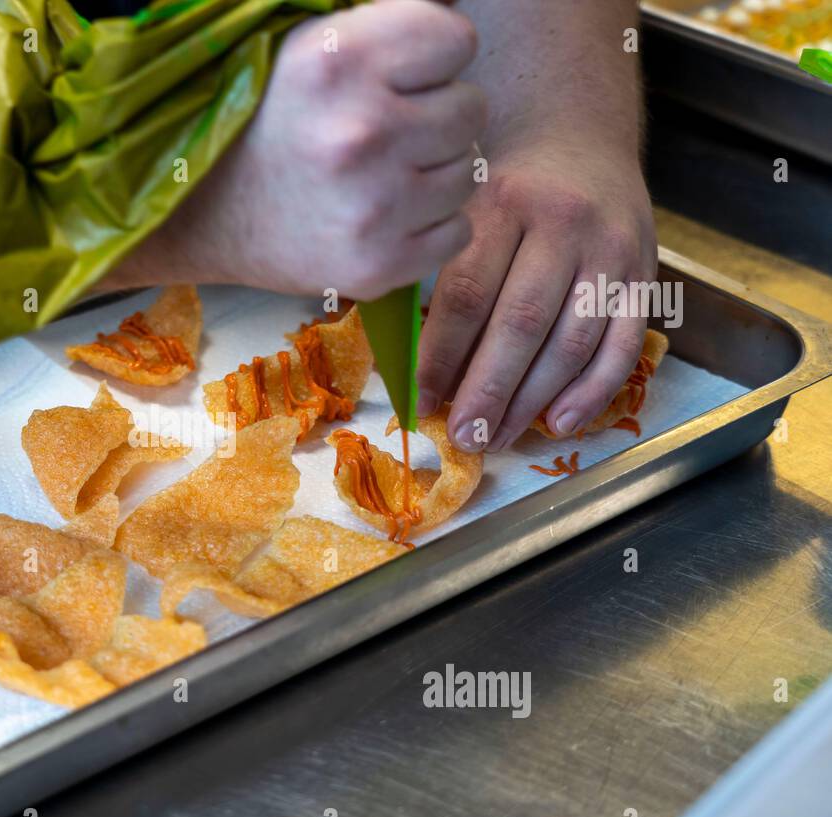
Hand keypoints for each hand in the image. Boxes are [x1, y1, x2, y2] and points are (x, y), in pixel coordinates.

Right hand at [114, 0, 485, 298]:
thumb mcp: (307, 48)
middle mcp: (361, 132)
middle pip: (471, 107)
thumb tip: (457, 15)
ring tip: (379, 174)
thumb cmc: (263, 123)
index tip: (398, 77)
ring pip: (466, 172)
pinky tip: (385, 215)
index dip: (431, 56)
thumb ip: (386, 28)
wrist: (200, 214)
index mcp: (339, 62)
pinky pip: (456, 230)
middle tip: (384, 130)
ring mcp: (375, 207)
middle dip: (436, 113)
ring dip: (433, 171)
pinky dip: (430, 225)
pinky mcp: (380, 264)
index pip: (456, 40)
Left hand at [418, 138, 656, 451]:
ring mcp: (611, 250)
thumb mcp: (462, 208)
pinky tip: (560, 423)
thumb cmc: (503, 186)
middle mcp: (563, 224)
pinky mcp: (645, 272)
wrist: (577, 135)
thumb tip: (414, 368)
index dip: (441, 357)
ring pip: (573, 341)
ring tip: (498, 439)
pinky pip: (624, 344)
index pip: (467, 295)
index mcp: (502, 204)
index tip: (420, 402)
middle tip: (463, 438)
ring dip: (533, 401)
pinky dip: (593, 391)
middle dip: (488, 391)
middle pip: (521, 324)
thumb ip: (439, 274)